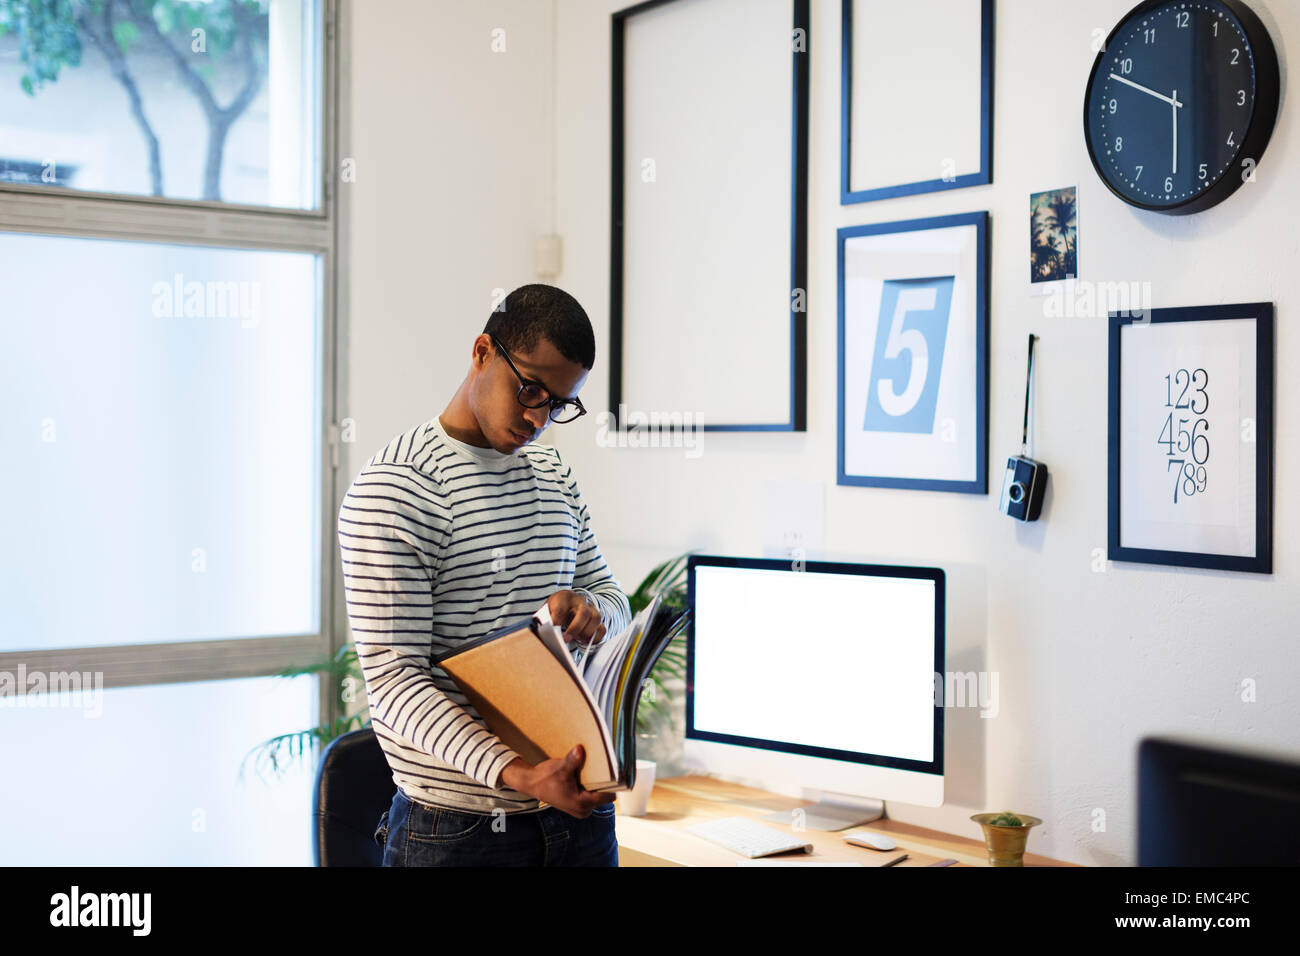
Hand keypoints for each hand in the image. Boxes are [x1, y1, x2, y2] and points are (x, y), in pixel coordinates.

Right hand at [499, 746, 616, 818]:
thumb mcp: (560, 767)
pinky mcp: (578, 806)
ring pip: (598, 796)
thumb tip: (580, 749)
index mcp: (581, 803)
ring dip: (597, 784)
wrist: (532, 784)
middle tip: (605, 767)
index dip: (613, 784)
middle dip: (605, 783)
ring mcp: (581, 809)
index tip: (617, 771)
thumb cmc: (546, 777)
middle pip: (605, 796)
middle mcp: (583, 810)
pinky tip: (588, 775)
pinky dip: (591, 787)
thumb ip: (572, 760)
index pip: (607, 796)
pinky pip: (592, 796)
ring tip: (595, 769)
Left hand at [547, 589, 605, 645]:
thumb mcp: (547, 609)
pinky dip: (595, 638)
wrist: (568, 602)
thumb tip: (543, 630)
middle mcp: (580, 601)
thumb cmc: (556, 608)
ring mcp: (592, 609)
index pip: (561, 609)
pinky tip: (585, 641)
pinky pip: (602, 629)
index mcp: (564, 597)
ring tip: (577, 639)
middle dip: (575, 628)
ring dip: (586, 633)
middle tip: (565, 639)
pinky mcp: (598, 619)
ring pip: (596, 619)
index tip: (552, 631)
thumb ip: (544, 618)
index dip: (556, 621)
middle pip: (584, 613)